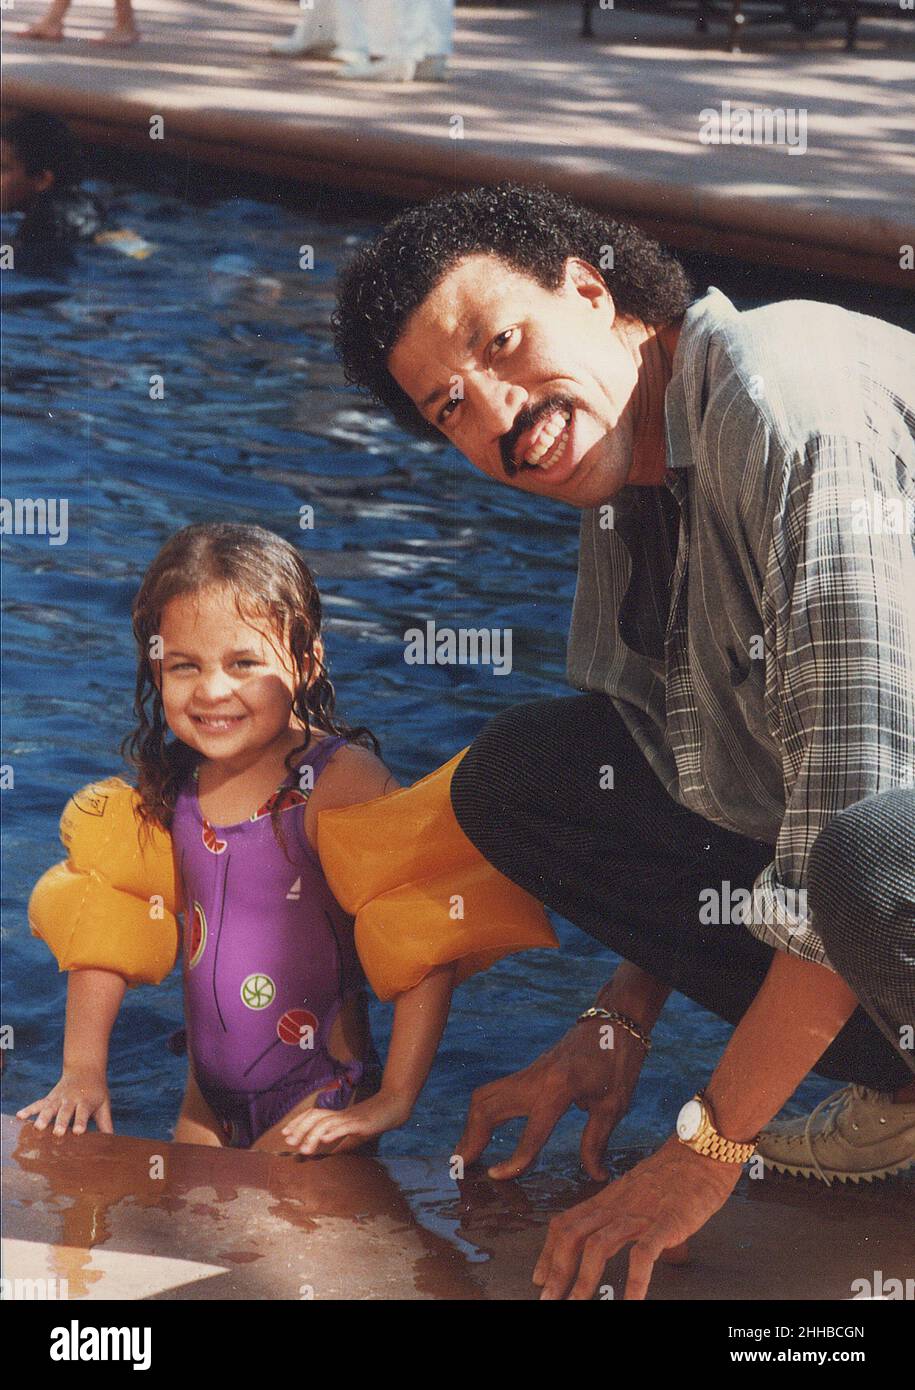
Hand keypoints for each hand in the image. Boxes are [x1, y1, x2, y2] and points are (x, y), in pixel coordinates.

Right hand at [15, 1068, 112, 1135]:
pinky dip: (29, 1109)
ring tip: (38, 1128)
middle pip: (65, 1112)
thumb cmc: (96, 1092)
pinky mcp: (50, 1098)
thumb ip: (106, 1123)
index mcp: (86, 1102)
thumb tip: (112, 1141)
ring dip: (44, 1117)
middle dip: (61, 1122)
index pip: (84, 1113)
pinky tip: (19, 1116)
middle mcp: (71, 1100)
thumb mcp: (103, 1104)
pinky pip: (38, 1103)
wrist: (85, 1068)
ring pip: (50, 1107)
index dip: (81, 1122)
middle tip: (57, 1132)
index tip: (78, 1132)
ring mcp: (59, 1098)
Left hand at [282, 1089, 410, 1155]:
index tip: (285, 1134)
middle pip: (315, 1116)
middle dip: (300, 1128)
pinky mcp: (361, 1123)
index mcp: (337, 1116)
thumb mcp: (354, 1135)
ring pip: (326, 1122)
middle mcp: (340, 1114)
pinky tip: (326, 1139)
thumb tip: (328, 1155)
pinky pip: (345, 1126)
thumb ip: (341, 1143)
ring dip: (313, 1135)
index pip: (313, 1115)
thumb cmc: (374, 1121)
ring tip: (304, 1149)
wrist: (393, 1107)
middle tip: (289, 1142)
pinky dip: (334, 1132)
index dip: (298, 1122)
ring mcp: (350, 1118)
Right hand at [456, 1016, 646, 1180]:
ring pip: (484, 1096)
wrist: (613, 1022)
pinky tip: (480, 1131)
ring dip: (470, 1125)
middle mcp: (535, 1078)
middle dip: (471, 1138)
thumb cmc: (618, 1062)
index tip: (495, 1178)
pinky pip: (494, 1092)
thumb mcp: (613, 1105)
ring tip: (465, 1154)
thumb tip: (597, 1176)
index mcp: (559, 1089)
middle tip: (459, 1168)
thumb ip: (596, 1141)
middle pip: (488, 1108)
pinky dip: (481, 1113)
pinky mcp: (528, 1071)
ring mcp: (528, 1072)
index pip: (530, 1134)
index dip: (513, 1161)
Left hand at [534, 1135, 741, 1299]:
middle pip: (573, 1235)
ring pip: (599, 1245)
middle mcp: (617, 1205)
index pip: (567, 1222)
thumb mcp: (640, 1192)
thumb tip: (634, 1251)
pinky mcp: (667, 1221)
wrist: (703, 1149)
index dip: (549, 1251)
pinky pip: (644, 1253)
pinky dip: (634, 1280)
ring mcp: (640, 1212)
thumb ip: (630, 1217)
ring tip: (577, 1304)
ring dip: (585, 1279)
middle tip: (549, 1298)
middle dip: (557, 1269)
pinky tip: (631, 1301)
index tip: (539, 1276)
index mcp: (609, 1198)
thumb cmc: (677, 1173)